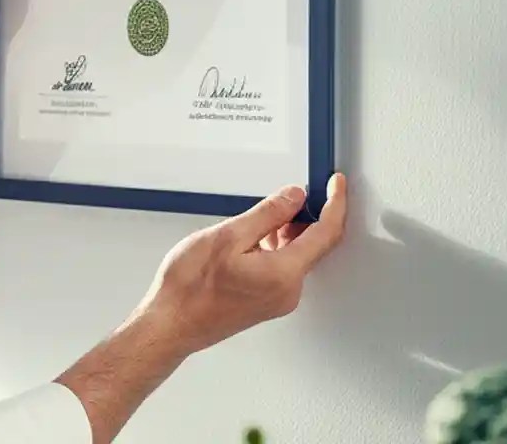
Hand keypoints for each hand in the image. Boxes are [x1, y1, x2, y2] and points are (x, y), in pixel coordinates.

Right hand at [139, 173, 348, 357]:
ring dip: (287, 232)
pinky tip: (253, 239)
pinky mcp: (266, 302)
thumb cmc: (189, 287)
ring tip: (259, 218)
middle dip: (307, 216)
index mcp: (284, 274)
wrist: (170, 324)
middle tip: (288, 195)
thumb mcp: (227, 236)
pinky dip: (276, 248)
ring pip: (297, 256)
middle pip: (314, 245)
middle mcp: (288, 291)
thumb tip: (295, 197)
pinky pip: (283, 269)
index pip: (326, 232)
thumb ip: (268, 214)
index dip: (335, 202)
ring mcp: (278, 300)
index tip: (335, 183)